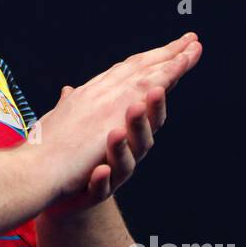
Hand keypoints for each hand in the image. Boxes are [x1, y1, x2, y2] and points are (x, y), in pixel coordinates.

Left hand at [26, 32, 201, 215]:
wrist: (56, 190)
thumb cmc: (78, 152)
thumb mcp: (88, 120)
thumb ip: (92, 100)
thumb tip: (74, 83)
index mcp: (127, 129)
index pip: (150, 101)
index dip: (169, 79)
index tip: (189, 52)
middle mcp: (126, 152)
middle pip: (145, 130)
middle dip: (151, 111)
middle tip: (156, 90)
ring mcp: (111, 174)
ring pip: (126, 160)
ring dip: (123, 144)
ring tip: (117, 131)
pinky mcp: (93, 194)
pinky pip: (100, 188)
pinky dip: (101, 180)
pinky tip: (100, 171)